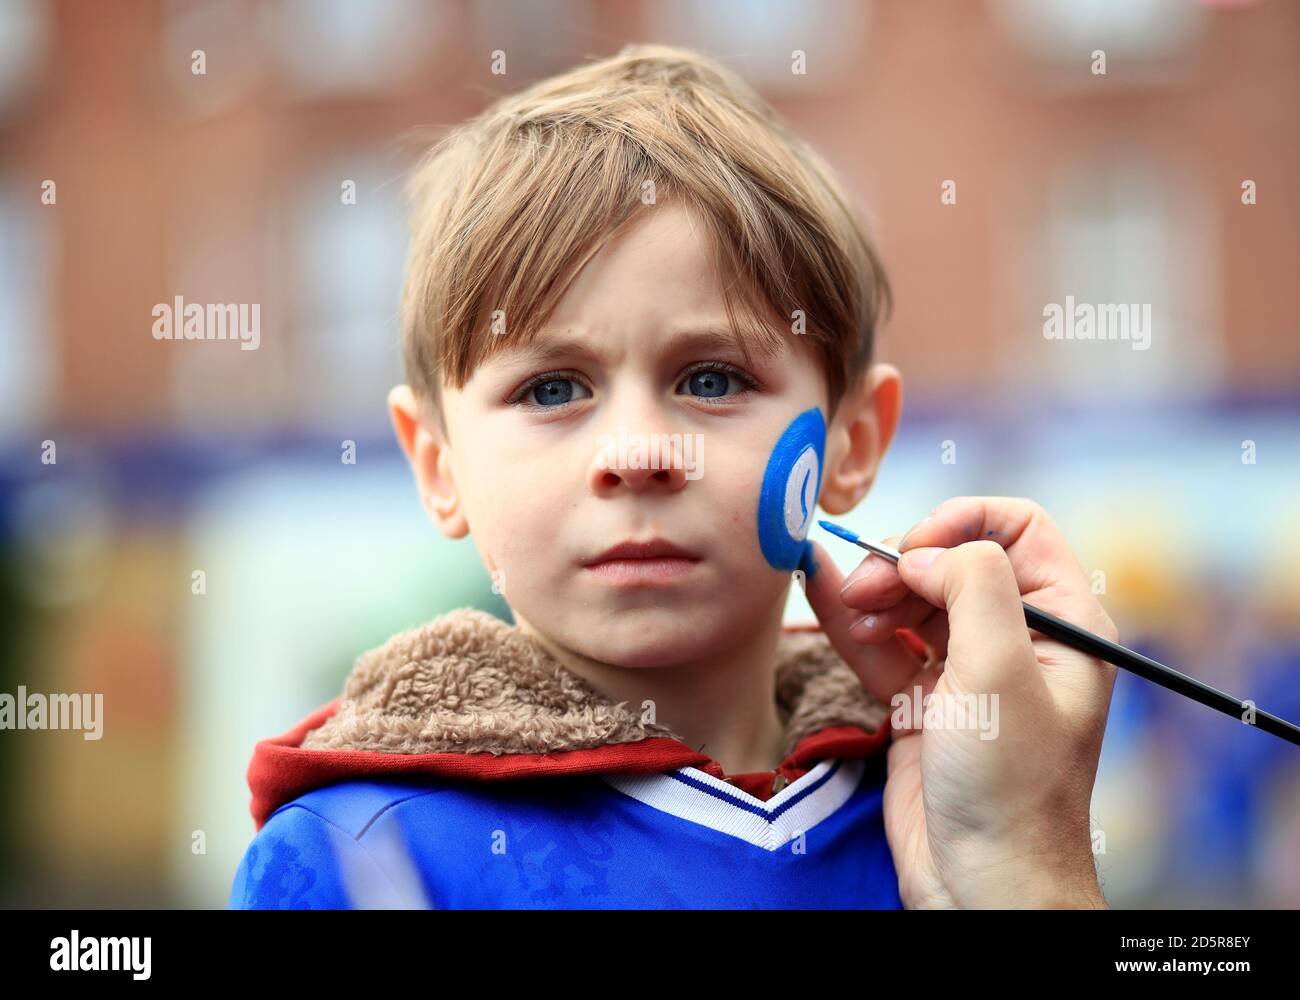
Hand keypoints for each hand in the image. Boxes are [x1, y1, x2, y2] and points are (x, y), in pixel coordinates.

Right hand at [803, 497, 1117, 907]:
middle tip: (866, 585)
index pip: (1017, 527)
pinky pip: (885, 644)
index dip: (962, 523)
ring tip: (846, 604)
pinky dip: (853, 620)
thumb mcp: (1001, 669)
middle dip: (904, 561)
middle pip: (953, 560)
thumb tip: (927, 549)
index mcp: (1063, 622)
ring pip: (912, 599)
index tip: (915, 548)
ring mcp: (968, 670)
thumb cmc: (1009, 786)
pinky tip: (821, 593)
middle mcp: (1018, 637)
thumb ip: (973, 585)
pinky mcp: (924, 701)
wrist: (979, 884)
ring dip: (873, 591)